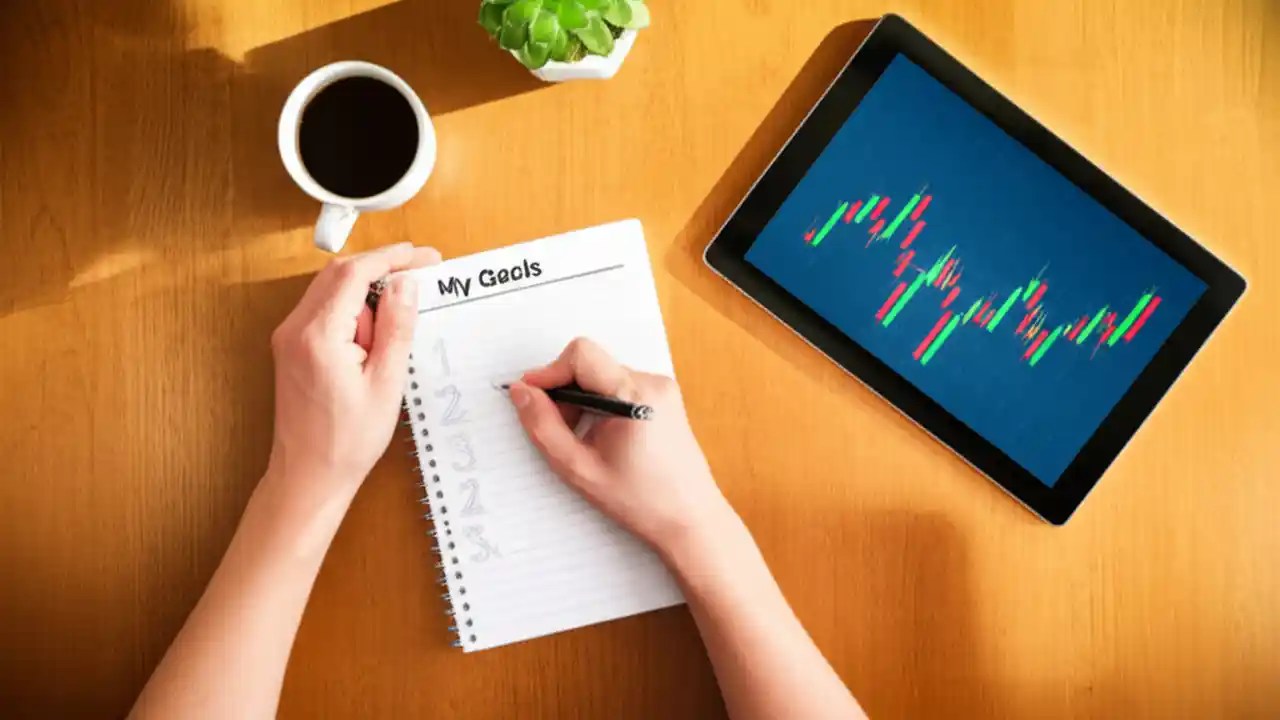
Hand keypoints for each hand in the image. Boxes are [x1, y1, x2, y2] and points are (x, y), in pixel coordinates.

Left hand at [268, 243, 440, 496]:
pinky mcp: (291, 346)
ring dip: (367, 290)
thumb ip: (396, 327)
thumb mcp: (386, 383)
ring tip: (399, 315)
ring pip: (330, 288)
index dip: (392, 258)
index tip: (422, 256)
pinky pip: (323, 308)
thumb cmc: (345, 441)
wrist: (308, 475)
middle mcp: (295, 329)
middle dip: (381, 267)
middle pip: (339, 273)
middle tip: (420, 271)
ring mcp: (288, 337)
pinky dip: (352, 308)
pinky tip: (375, 331)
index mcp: (318, 336)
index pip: (355, 273)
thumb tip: (405, 285)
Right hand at [507, 338, 731, 553]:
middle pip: (590, 364)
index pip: (581, 355)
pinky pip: (620, 386)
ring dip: (582, 399)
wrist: (690, 518)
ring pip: (602, 375)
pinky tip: (603, 437)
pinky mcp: (664, 398)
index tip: (532, 398)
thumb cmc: (641, 501)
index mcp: (635, 395)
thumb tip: (521, 392)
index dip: (549, 372)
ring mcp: (662, 388)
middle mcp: (653, 382)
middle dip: (565, 391)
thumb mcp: (579, 469)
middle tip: (559, 431)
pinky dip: (601, 404)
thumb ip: (543, 427)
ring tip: (583, 439)